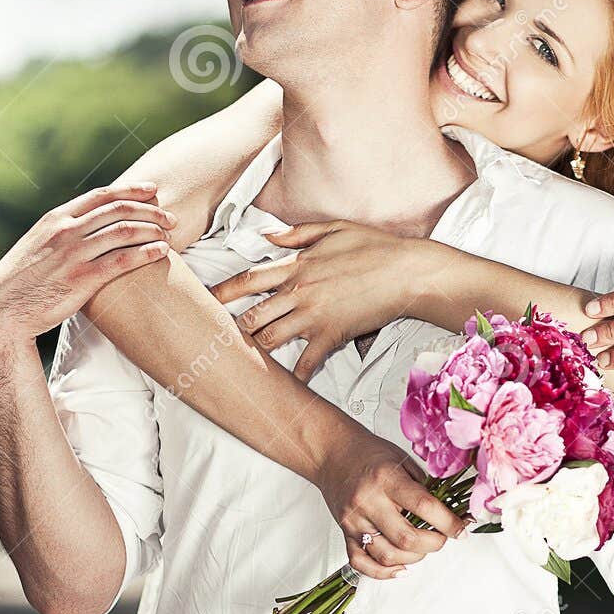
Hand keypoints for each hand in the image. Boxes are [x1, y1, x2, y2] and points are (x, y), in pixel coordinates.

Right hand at [0, 183, 175, 343]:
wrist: (2, 311)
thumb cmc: (23, 282)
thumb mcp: (38, 246)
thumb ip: (61, 234)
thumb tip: (84, 228)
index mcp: (56, 218)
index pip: (101, 195)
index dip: (131, 190)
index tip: (152, 190)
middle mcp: (66, 230)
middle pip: (118, 209)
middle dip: (150, 209)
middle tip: (170, 217)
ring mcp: (74, 254)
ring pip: (124, 231)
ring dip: (153, 229)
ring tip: (169, 235)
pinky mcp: (82, 279)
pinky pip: (123, 260)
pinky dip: (147, 252)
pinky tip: (162, 252)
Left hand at [208, 220, 425, 381]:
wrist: (407, 272)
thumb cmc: (375, 247)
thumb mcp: (333, 229)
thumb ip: (297, 234)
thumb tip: (268, 237)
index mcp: (296, 265)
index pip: (247, 279)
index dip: (222, 292)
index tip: (206, 300)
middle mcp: (298, 292)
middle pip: (252, 315)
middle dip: (237, 328)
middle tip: (227, 337)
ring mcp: (313, 316)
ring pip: (270, 339)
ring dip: (260, 349)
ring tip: (253, 357)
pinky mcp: (332, 335)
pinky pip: (305, 362)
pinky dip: (295, 375)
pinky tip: (288, 383)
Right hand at [316, 427, 468, 579]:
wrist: (333, 454)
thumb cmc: (370, 455)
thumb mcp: (403, 461)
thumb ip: (424, 488)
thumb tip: (450, 514)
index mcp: (387, 479)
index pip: (424, 507)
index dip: (449, 523)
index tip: (462, 529)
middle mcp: (369, 502)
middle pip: (407, 539)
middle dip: (434, 544)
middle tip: (442, 537)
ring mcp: (355, 520)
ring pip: (387, 556)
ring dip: (413, 558)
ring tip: (421, 547)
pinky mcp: (345, 533)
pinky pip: (362, 563)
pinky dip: (384, 572)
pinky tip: (400, 568)